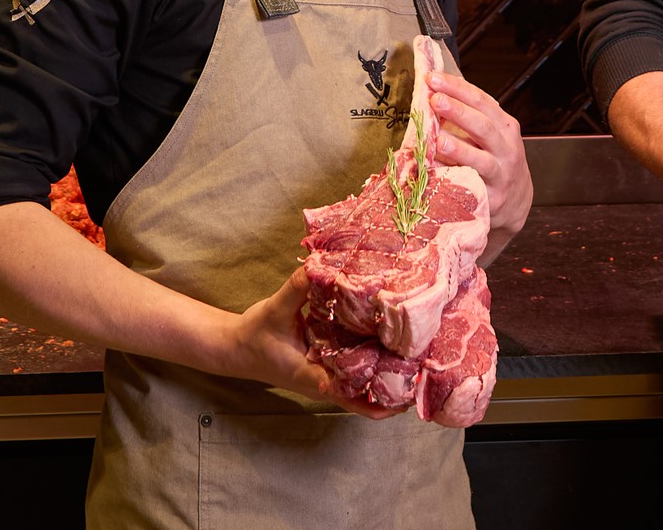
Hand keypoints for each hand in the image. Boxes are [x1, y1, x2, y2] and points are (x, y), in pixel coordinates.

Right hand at [224, 267, 410, 418]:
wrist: (236, 348)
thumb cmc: (255, 335)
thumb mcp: (275, 311)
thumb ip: (295, 289)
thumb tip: (315, 265)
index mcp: (316, 378)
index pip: (355, 397)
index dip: (383, 398)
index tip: (410, 388)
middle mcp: (326, 380)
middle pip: (367, 394)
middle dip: (395, 387)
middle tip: (426, 369)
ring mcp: (327, 373)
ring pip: (363, 383)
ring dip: (386, 374)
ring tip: (417, 356)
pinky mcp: (326, 362)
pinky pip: (354, 366)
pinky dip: (370, 359)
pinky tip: (388, 341)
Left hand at [427, 70, 532, 257]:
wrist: (517, 199)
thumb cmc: (496, 159)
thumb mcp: (491, 134)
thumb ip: (469, 117)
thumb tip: (434, 93)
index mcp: (505, 125)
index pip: (481, 100)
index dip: (457, 88)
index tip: (433, 79)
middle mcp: (506, 148)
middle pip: (483, 126)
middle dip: (458, 111)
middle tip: (435, 100)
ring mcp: (500, 174)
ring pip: (481, 160)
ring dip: (459, 149)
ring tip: (438, 139)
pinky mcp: (491, 199)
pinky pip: (472, 187)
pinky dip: (455, 179)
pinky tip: (438, 172)